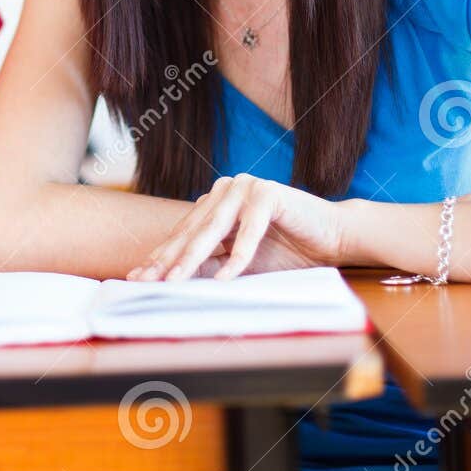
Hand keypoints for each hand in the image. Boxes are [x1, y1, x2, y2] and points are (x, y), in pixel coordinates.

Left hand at [127, 173, 346, 280]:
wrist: (333, 237)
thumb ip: (210, 262)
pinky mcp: (269, 194)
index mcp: (216, 201)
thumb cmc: (287, 250)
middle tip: (146, 283)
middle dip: (167, 261)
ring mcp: (247, 187)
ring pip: (214, 231)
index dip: (160, 258)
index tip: (137, 279)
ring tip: (175, 282)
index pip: (183, 234)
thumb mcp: (240, 261)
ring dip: (193, 259)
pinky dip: (238, 257)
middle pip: (193, 232)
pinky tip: (225, 279)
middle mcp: (227, 189)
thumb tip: (171, 279)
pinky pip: (249, 231)